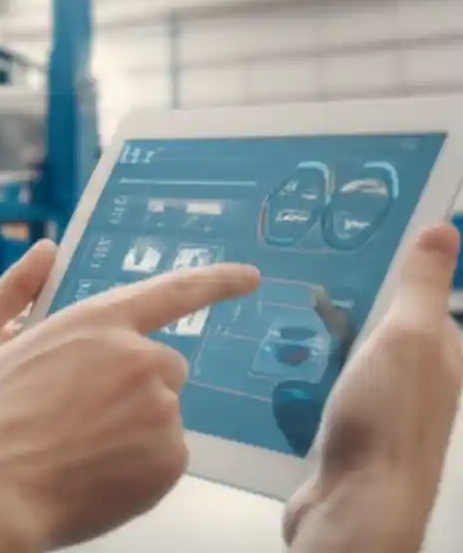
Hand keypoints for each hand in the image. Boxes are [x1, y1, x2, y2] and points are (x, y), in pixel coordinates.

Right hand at [0, 261, 259, 549]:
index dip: (215, 281)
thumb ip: (62, 340)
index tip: (249, 277)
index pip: (172, 292)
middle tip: (89, 416)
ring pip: (159, 415)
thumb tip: (86, 347)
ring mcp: (160, 408)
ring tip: (78, 450)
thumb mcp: (11, 353)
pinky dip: (137, 466)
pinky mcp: (170, 456)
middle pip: (164, 367)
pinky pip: (162, 456)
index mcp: (100, 324)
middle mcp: (140, 358)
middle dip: (138, 386)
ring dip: (133, 430)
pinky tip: (95, 473)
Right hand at [284, 224, 462, 552]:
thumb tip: (443, 228)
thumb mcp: (408, 337)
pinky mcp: (353, 441)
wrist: (358, 503)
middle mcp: (423, 389)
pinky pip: (337, 396)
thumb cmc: (388, 418)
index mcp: (444, 360)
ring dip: (336, 346)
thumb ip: (421, 286)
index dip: (405, 281)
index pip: (432, 309)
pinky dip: (318, 380)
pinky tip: (287, 372)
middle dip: (364, 313)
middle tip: (314, 282)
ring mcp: (387, 418)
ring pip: (364, 368)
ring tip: (290, 319)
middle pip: (396, 340)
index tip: (365, 253)